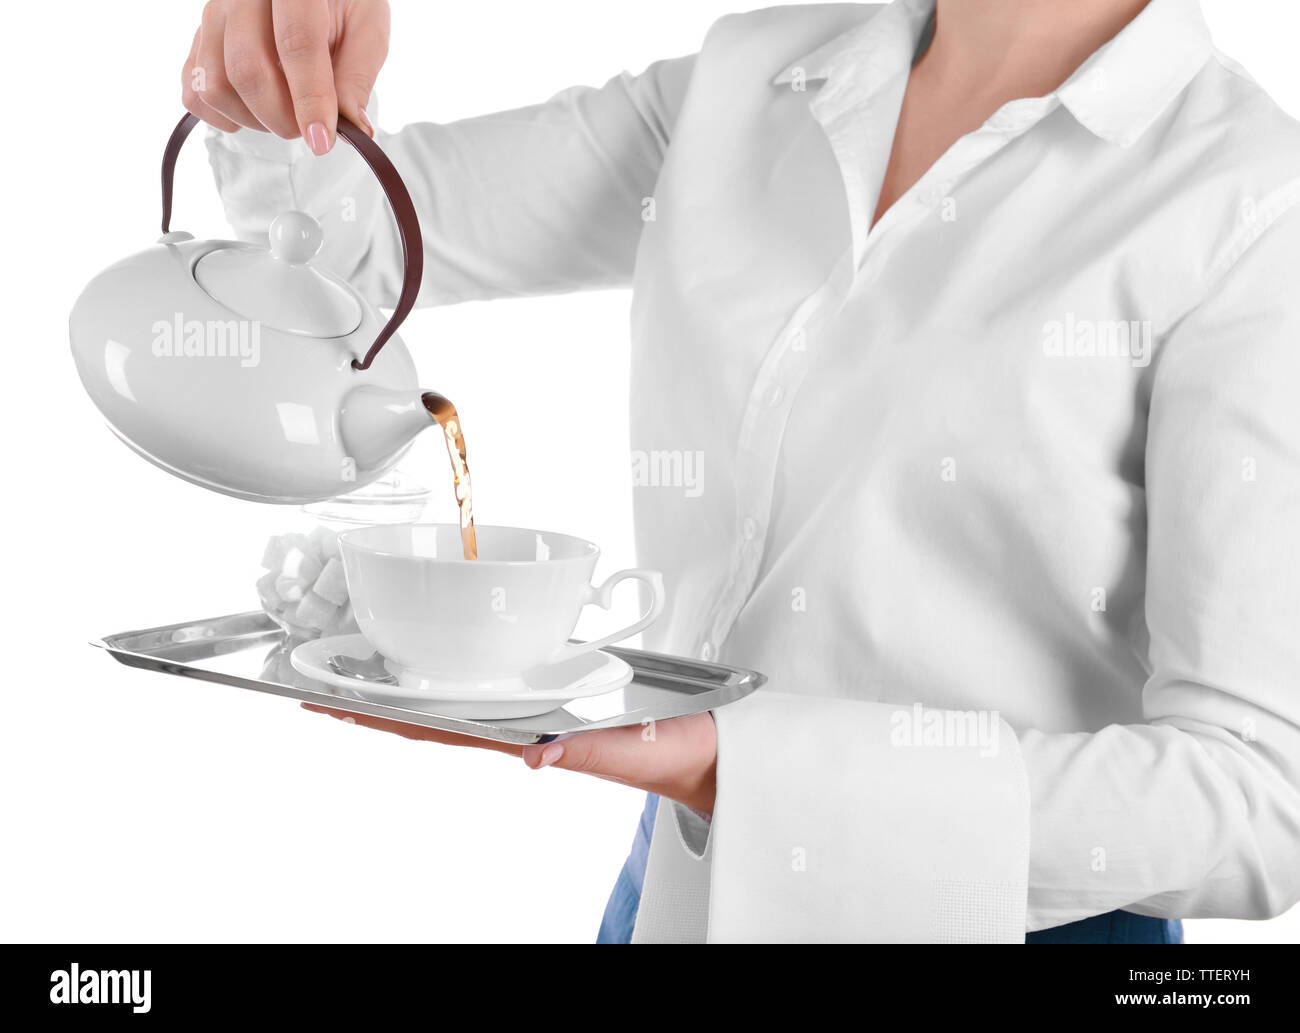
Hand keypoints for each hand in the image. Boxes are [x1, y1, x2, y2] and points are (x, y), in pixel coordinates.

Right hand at [181, 0, 390, 151]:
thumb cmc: (341, 2)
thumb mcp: (366, 26)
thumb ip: (357, 73)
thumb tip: (353, 127)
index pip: (295, 42)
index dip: (309, 98)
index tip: (322, 141)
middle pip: (246, 68)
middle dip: (281, 117)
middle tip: (311, 130)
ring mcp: (213, 12)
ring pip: (214, 84)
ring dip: (253, 119)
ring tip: (286, 115)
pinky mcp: (199, 36)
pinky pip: (193, 90)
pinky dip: (223, 116)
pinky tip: (255, 111)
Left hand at [301, 704, 718, 814]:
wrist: (703, 747)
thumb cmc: (670, 751)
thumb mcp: (630, 752)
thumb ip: (586, 753)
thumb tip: (535, 758)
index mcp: (526, 738)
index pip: (436, 729)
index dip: (381, 720)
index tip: (330, 707)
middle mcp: (520, 728)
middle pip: (429, 717)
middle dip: (372, 705)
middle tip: (320, 688)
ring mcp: (533, 715)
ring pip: (455, 703)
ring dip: (405, 691)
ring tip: (362, 675)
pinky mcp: (555, 699)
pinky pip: (492, 687)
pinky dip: (456, 676)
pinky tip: (444, 664)